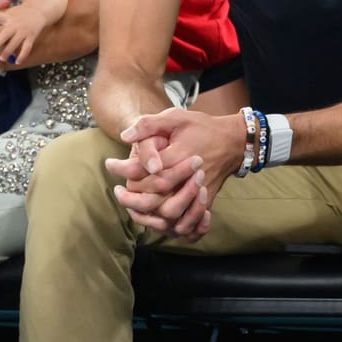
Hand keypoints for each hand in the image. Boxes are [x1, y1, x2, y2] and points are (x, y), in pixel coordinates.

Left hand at [0, 5, 48, 65]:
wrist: (40, 10)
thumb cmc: (22, 12)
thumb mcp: (8, 11)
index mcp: (8, 17)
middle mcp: (15, 24)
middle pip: (5, 34)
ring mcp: (23, 31)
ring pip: (15, 43)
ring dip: (8, 51)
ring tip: (2, 58)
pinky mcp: (31, 37)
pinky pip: (26, 48)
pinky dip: (22, 56)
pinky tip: (17, 62)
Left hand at [107, 108, 243, 240]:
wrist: (232, 142)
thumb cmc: (201, 127)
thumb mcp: (176, 117)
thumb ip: (150, 124)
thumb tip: (125, 135)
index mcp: (179, 155)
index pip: (145, 170)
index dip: (123, 168)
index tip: (109, 164)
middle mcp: (188, 178)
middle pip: (154, 198)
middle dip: (131, 198)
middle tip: (117, 191)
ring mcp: (197, 192)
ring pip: (168, 215)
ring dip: (147, 213)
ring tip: (131, 205)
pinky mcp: (204, 202)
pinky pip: (185, 222)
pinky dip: (168, 225)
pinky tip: (153, 217)